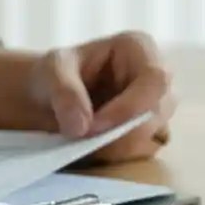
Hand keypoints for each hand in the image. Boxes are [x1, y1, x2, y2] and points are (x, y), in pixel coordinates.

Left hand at [28, 31, 174, 162]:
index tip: (91, 127)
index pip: (154, 80)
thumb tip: (81, 127)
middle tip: (81, 138)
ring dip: (117, 147)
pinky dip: (116, 156)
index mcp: (138, 48)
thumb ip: (65, 93)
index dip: (129, 108)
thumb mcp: (51, 71)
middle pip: (158, 112)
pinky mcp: (147, 133)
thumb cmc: (54, 74)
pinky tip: (91, 148)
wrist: (46, 98)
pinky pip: (143, 152)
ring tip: (83, 142)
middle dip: (120, 133)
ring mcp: (155, 107)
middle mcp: (155, 78)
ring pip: (154, 136)